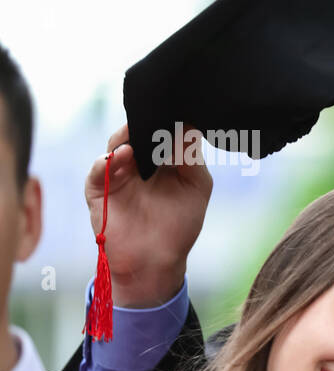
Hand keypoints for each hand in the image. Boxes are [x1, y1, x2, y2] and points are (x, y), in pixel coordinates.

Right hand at [85, 123, 211, 306]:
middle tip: (157, 115)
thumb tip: (188, 126)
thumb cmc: (179, 225)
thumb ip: (191, 157)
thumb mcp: (196, 187)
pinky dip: (108, 161)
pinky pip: (99, 169)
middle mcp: (139, 162)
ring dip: (126, 137)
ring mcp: (118, 173)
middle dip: (146, 122)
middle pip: (137, 132)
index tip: (178, 110)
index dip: (169, 120)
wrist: (155, 260)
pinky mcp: (100, 189)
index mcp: (163, 159)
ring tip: (138, 135)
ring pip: (116, 145)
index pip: (163, 130)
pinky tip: (122, 157)